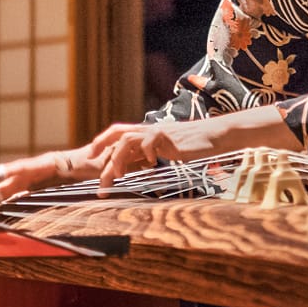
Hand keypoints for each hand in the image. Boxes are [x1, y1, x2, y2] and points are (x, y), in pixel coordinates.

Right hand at [0, 146, 109, 206]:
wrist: (114, 153)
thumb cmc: (109, 158)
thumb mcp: (107, 166)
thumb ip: (104, 177)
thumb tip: (102, 191)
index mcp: (57, 161)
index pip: (27, 168)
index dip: (8, 175)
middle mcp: (48, 165)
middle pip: (18, 177)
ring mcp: (48, 172)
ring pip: (20, 182)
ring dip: (1, 192)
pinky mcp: (51, 178)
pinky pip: (29, 186)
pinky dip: (14, 193)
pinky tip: (2, 201)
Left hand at [89, 119, 218, 188]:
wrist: (214, 136)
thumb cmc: (195, 145)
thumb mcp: (168, 151)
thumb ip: (152, 154)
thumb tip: (139, 163)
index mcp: (148, 134)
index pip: (120, 134)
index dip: (104, 143)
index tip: (93, 158)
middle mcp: (149, 130)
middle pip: (118, 133)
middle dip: (101, 147)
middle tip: (92, 165)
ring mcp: (157, 132)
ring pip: (127, 139)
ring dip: (119, 158)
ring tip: (118, 176)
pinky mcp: (167, 135)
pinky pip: (148, 141)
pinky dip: (145, 152)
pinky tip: (151, 163)